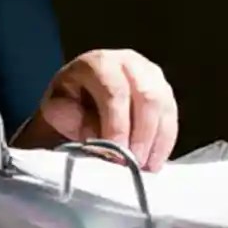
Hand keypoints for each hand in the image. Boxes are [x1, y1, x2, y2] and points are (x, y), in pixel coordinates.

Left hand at [36, 49, 177, 170]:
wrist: (80, 97)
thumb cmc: (68, 104)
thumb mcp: (56, 109)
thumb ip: (68, 118)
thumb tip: (94, 134)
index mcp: (98, 62)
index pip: (114, 92)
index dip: (118, 125)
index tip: (116, 156)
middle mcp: (128, 61)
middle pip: (146, 96)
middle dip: (142, 135)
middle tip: (133, 164)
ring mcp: (150, 72)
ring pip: (163, 105)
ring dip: (156, 140)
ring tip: (144, 167)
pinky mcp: (164, 89)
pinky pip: (171, 115)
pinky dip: (165, 141)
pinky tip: (154, 161)